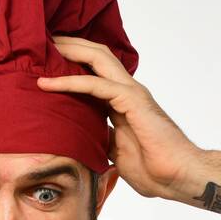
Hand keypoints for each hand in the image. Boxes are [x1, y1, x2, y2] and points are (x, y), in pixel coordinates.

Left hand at [36, 36, 204, 199]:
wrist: (178, 178)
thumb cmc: (154, 170)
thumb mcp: (116, 153)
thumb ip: (102, 140)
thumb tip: (83, 141)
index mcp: (122, 103)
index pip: (95, 72)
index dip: (72, 63)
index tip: (46, 61)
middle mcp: (127, 91)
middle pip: (96, 55)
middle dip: (69, 45)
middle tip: (42, 41)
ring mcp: (131, 93)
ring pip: (97, 59)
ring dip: (68, 51)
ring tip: (43, 48)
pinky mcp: (132, 101)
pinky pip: (96, 84)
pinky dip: (70, 81)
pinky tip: (47, 83)